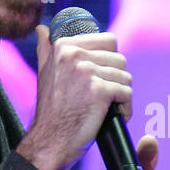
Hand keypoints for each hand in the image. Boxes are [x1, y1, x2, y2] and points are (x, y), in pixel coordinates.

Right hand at [16, 24, 131, 169]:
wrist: (50, 140)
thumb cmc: (52, 110)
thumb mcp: (45, 72)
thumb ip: (46, 49)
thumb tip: (42, 29)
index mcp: (64, 46)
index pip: (109, 41)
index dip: (109, 63)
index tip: (99, 80)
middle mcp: (74, 54)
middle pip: (120, 59)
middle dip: (116, 80)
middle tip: (103, 97)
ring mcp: (87, 72)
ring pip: (125, 77)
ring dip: (121, 95)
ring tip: (107, 108)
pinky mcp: (99, 90)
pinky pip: (127, 93)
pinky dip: (125, 108)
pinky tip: (114, 116)